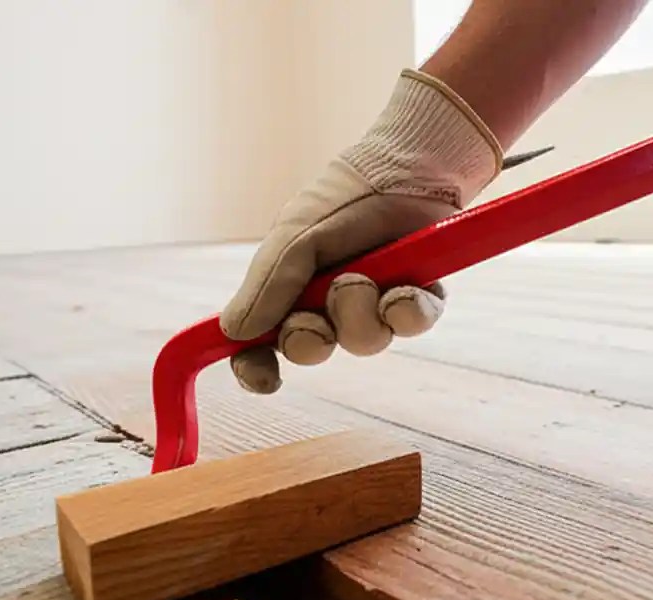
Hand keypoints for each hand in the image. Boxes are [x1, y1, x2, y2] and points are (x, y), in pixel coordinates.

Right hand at [220, 69, 502, 393]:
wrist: (400, 167)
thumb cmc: (340, 200)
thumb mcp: (292, 240)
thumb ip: (266, 287)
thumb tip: (235, 334)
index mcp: (288, 291)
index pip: (261, 346)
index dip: (256, 369)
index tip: (263, 378)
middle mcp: (329, 305)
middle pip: (311, 350)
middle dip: (310, 338)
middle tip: (314, 318)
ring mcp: (374, 304)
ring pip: (363, 342)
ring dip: (358, 311)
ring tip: (365, 276)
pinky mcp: (418, 298)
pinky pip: (411, 325)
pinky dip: (406, 310)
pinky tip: (404, 289)